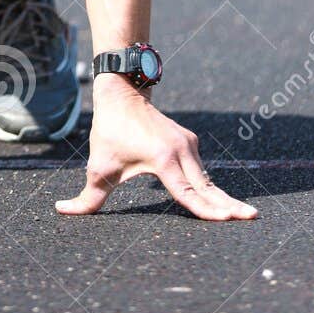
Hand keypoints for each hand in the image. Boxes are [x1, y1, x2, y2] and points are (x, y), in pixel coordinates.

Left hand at [56, 79, 258, 221]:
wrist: (122, 93)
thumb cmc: (110, 133)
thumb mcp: (99, 167)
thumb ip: (86, 197)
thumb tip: (60, 211)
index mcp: (163, 159)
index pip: (188, 192)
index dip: (207, 209)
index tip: (229, 219)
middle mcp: (182, 151)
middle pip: (208, 187)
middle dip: (230, 206)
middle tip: (253, 218)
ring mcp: (189, 145)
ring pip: (207, 179)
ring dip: (222, 198)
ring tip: (245, 215)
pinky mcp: (190, 142)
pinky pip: (200, 170)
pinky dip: (209, 187)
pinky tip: (222, 202)